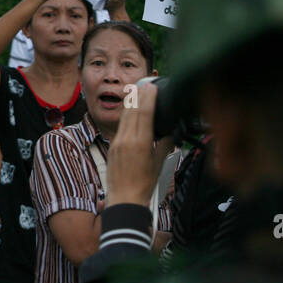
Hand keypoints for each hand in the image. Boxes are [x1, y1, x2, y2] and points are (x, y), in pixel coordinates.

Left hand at [105, 82, 174, 206]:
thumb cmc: (144, 185)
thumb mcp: (159, 163)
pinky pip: (120, 127)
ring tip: (137, 91)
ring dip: (131, 103)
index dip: (148, 98)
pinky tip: (130, 110)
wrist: (125, 199)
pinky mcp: (112, 147)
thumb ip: (165, 145)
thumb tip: (170, 133)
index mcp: (140, 143)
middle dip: (139, 96)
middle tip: (145, 84)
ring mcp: (117, 143)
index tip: (152, 87)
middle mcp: (126, 140)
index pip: (144, 114)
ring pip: (124, 117)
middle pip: (132, 111)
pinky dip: (126, 116)